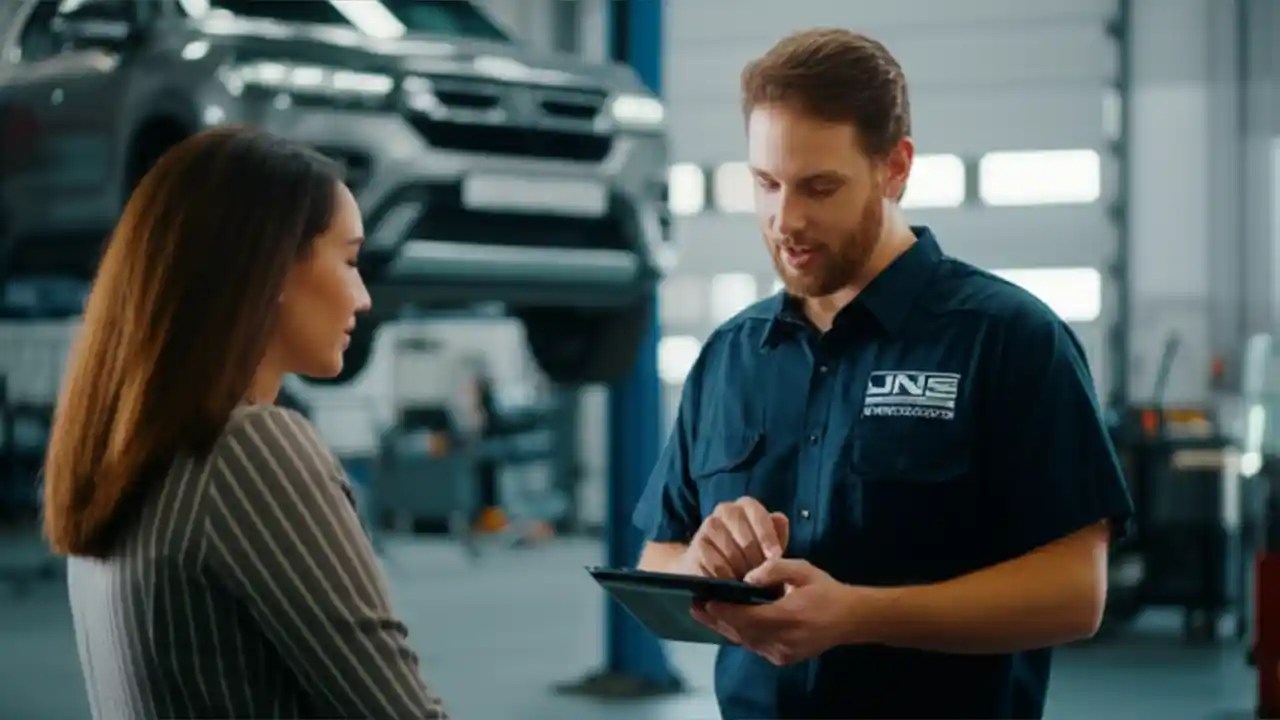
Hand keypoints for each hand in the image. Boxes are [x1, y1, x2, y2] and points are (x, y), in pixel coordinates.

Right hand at [677, 497, 787, 578]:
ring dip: (741, 570)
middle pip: (744, 536)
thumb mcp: (766, 545)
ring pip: (729, 552)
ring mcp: (706, 528)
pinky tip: (729, 583)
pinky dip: (724, 577)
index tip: (775, 556)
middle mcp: (724, 511)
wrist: (710, 568)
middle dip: (755, 559)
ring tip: (746, 582)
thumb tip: (780, 518)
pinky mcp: (694, 548)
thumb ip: (776, 532)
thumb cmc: (747, 555)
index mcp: (744, 506)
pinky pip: (714, 564)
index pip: (756, 513)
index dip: (767, 535)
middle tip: (760, 576)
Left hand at [692, 558, 876, 665]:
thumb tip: (747, 577)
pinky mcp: (783, 659)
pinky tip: (729, 623)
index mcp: (788, 617)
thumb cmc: (825, 590)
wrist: (851, 618)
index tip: (704, 599)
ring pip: (746, 642)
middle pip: (741, 632)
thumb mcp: (802, 569)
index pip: (747, 617)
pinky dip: (740, 635)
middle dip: (717, 619)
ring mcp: (783, 654)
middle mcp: (783, 641)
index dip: (723, 610)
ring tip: (706, 613)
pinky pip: (755, 647)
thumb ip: (773, 569)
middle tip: (696, 606)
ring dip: (725, 628)